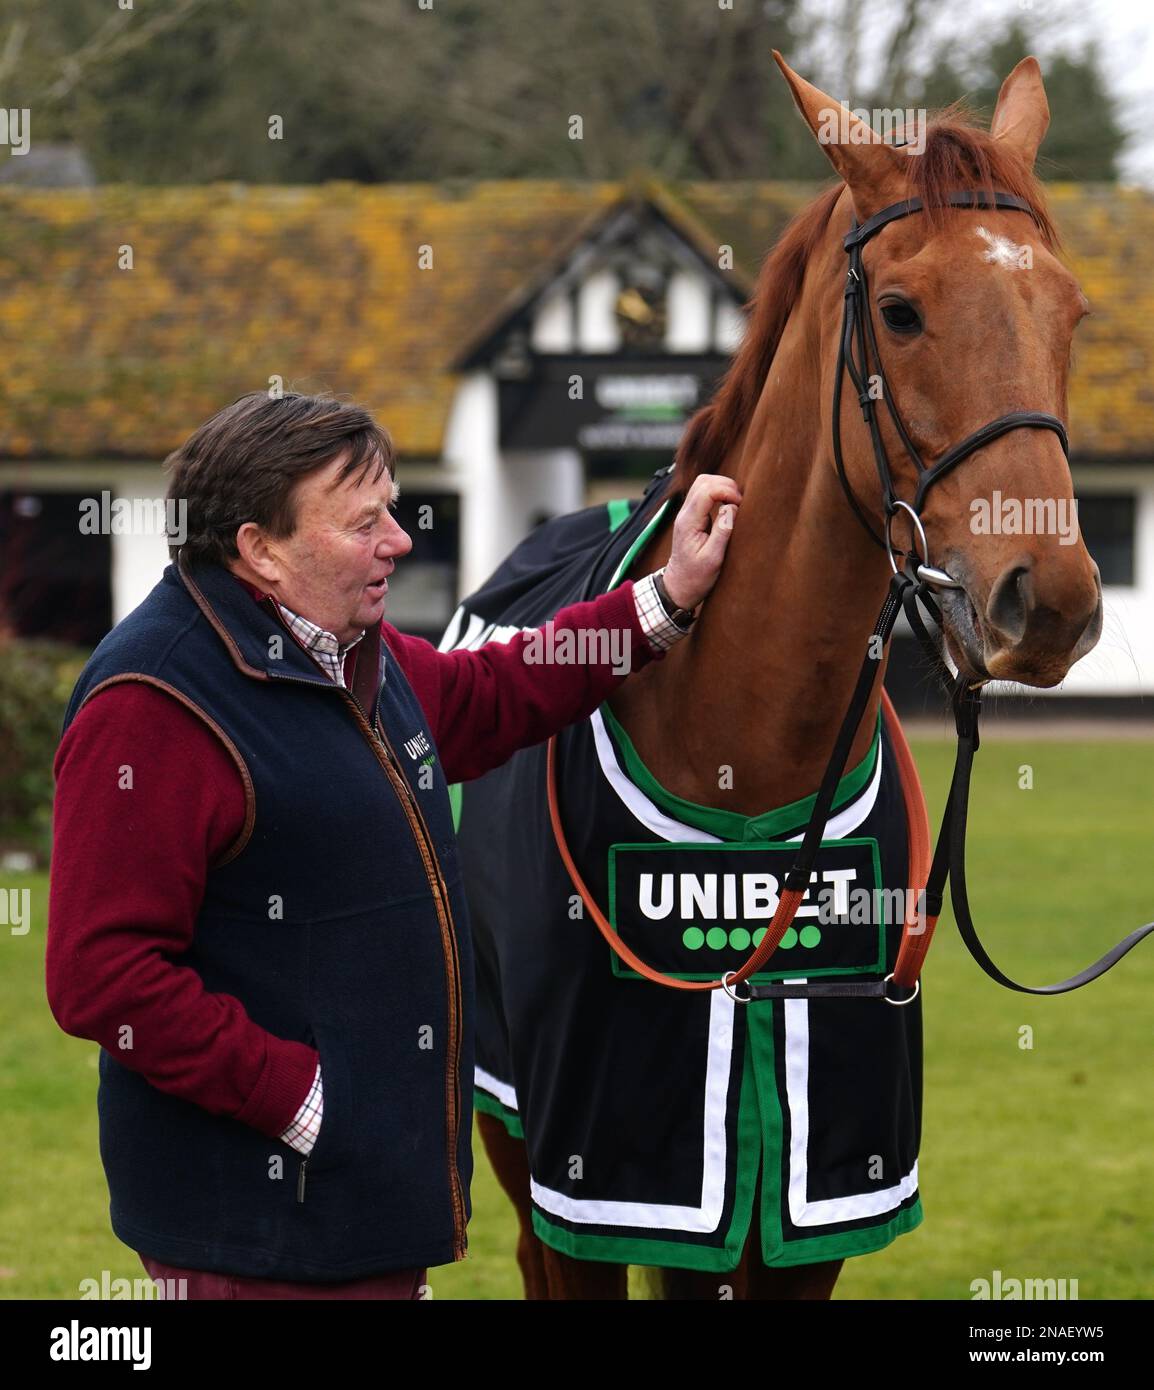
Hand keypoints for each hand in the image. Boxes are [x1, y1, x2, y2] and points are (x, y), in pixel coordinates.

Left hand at [661, 474, 741, 610]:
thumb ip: (723, 532)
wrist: (679, 586)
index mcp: (688, 523)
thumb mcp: (713, 559)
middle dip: (726, 485)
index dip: (727, 490)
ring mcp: (686, 514)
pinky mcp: (692, 516)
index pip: (706, 491)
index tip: (741, 504)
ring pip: (703, 484)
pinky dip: (719, 494)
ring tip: (737, 503)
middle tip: (741, 502)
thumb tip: (732, 508)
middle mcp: (684, 514)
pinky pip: (704, 494)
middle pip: (703, 481)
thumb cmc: (697, 577)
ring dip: (723, 488)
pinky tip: (729, 506)